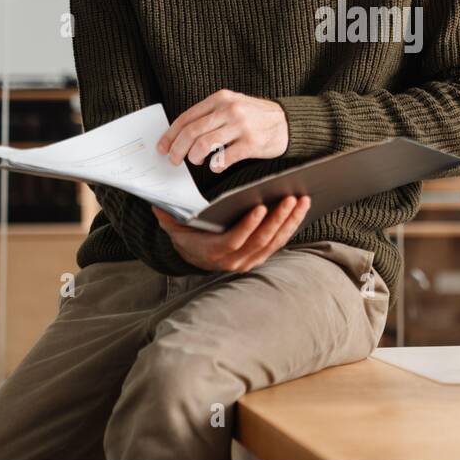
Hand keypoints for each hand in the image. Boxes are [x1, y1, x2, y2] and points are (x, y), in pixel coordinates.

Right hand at [152, 195, 311, 272]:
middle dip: (278, 218)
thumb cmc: (187, 235)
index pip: (234, 240)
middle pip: (261, 240)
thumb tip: (157, 204)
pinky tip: (301, 209)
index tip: (260, 207)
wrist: (196, 256)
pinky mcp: (261, 256)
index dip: (248, 226)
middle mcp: (234, 261)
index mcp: (214, 253)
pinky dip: (291, 225)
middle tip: (291, 197)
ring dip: (291, 221)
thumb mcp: (175, 227)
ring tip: (302, 199)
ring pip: (275, 242)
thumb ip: (169, 217)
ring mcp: (250, 261)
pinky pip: (279, 242)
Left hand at [157, 89, 287, 172]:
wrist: (288, 121)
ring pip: (204, 144)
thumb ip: (210, 115)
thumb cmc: (256, 116)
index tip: (163, 147)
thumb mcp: (232, 105)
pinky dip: (216, 165)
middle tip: (174, 160)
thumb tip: (182, 135)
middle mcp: (229, 109)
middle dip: (177, 149)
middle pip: (191, 132)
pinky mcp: (251, 143)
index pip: (187, 118)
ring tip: (197, 161)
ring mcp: (241, 126)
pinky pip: (225, 157)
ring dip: (195, 157)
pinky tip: (216, 167)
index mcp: (220, 99)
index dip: (170, 135)